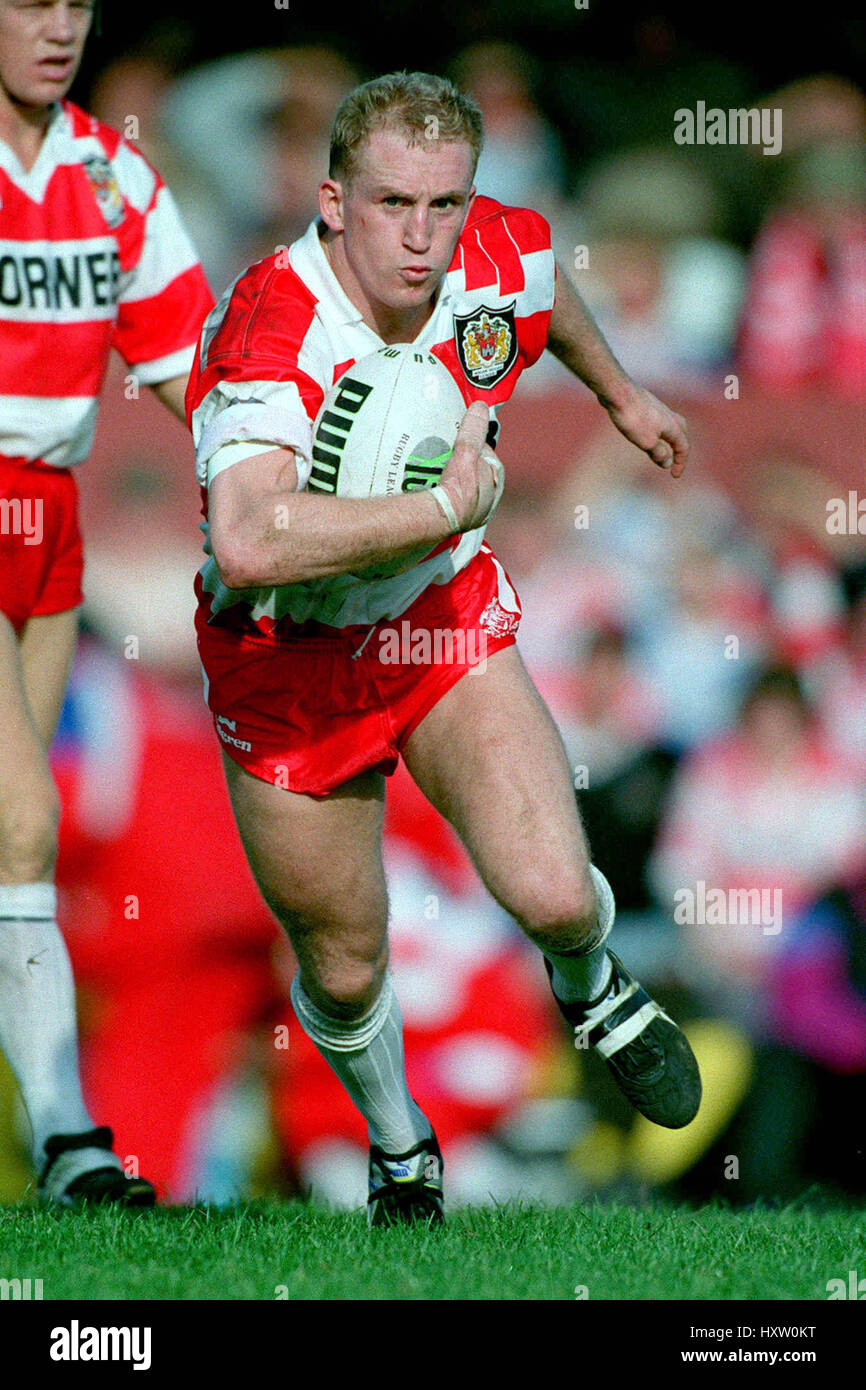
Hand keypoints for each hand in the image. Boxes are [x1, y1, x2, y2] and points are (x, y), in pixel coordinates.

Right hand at [437, 401, 503, 530]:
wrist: (440, 520)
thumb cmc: (458, 487)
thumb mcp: (467, 453)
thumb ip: (473, 431)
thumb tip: (480, 406)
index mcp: (495, 483)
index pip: (488, 457)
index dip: (475, 446)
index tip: (459, 440)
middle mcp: (488, 502)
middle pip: (476, 474)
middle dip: (465, 465)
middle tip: (446, 456)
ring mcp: (473, 514)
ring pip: (465, 490)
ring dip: (455, 481)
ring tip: (437, 474)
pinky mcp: (457, 523)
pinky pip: (453, 503)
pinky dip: (447, 496)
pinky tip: (435, 493)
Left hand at [604, 382, 688, 478]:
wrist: (618, 392)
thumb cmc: (633, 418)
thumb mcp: (647, 442)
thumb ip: (659, 453)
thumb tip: (667, 463)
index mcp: (673, 426)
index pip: (683, 447)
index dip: (680, 463)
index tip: (675, 475)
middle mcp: (669, 415)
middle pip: (681, 433)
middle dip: (680, 448)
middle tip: (675, 459)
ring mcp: (658, 408)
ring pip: (670, 425)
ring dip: (669, 438)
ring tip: (662, 448)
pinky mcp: (646, 404)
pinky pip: (658, 420)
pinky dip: (658, 430)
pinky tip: (646, 432)